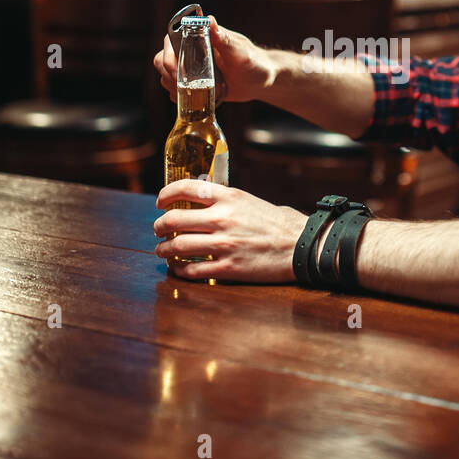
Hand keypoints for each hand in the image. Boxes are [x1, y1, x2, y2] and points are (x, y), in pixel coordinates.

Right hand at [152, 15, 271, 104]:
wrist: (262, 81)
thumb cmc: (255, 63)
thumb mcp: (240, 52)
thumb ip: (224, 39)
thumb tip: (209, 20)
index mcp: (202, 37)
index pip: (172, 38)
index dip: (168, 52)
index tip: (174, 67)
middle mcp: (193, 51)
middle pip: (164, 57)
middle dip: (167, 72)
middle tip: (180, 85)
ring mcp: (192, 67)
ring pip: (166, 74)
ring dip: (171, 85)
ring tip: (186, 94)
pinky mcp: (195, 83)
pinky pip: (176, 89)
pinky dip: (177, 96)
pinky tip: (189, 100)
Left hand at [153, 179, 306, 281]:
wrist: (300, 246)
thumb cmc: (279, 223)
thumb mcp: (250, 201)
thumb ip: (226, 201)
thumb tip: (204, 201)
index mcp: (229, 198)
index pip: (186, 188)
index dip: (166, 194)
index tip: (160, 202)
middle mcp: (222, 219)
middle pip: (173, 220)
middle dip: (159, 226)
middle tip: (157, 230)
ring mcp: (223, 244)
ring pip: (177, 246)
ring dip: (164, 249)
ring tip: (162, 250)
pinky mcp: (228, 268)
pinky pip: (192, 270)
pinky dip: (178, 269)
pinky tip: (177, 267)